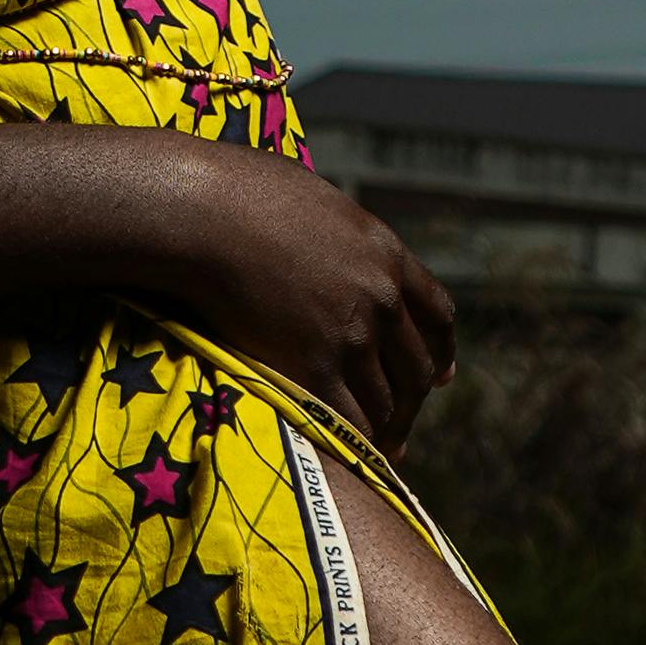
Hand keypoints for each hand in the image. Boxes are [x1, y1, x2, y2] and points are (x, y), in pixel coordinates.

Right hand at [163, 143, 455, 455]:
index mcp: (386, 253)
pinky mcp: (312, 366)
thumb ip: (345, 241)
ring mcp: (350, 336)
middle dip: (411, 403)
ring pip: (386, 401)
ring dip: (384, 429)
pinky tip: (348, 451)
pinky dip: (353, 441)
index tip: (440, 374)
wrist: (205, 214)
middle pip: (416, 367)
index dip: (441, 350)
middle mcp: (380, 298)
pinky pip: (349, 420)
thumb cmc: (244, 193)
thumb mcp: (319, 205)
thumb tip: (337, 252)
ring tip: (376, 449)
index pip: (437, 313)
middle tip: (401, 427)